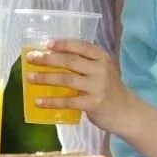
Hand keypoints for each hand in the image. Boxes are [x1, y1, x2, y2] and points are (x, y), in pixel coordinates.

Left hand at [24, 39, 138, 133]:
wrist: (126, 112)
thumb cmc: (109, 89)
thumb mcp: (102, 71)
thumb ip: (85, 64)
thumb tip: (53, 58)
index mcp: (103, 58)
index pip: (81, 46)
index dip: (63, 44)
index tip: (46, 44)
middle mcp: (101, 69)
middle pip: (70, 61)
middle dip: (48, 59)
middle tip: (31, 58)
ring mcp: (97, 86)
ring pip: (66, 79)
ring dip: (45, 78)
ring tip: (30, 77)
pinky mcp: (93, 103)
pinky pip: (68, 101)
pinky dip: (52, 101)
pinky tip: (39, 101)